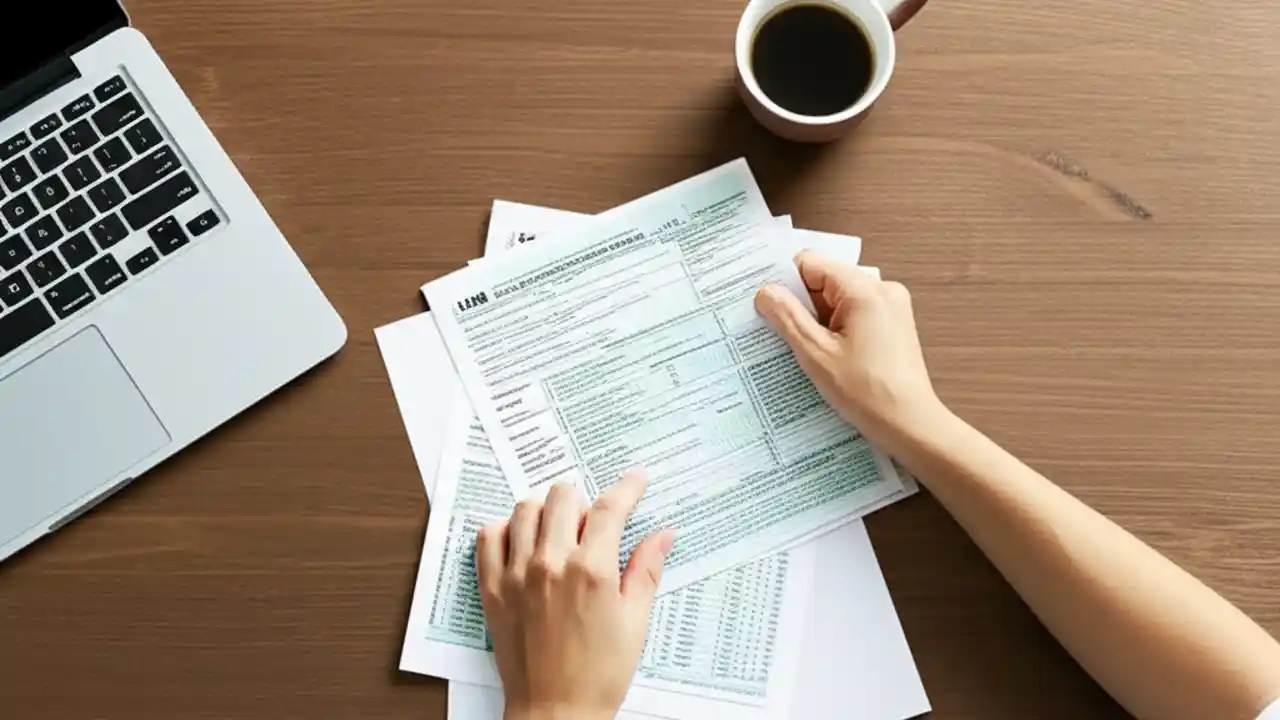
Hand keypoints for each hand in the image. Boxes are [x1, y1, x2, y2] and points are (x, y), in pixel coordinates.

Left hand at [477, 468, 675, 719]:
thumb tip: (663, 534)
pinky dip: (505, 529)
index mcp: (592, 570)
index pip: (610, 507)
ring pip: (525, 508)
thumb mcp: (636, 622)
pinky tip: (522, 542)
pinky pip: (489, 537)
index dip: (627, 486)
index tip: (636, 478)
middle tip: (593, 517)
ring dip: (545, 509)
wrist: (555, 713)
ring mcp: (517, 574)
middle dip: (584, 497)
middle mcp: (551, 564)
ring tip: (559, 528)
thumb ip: (647, 570)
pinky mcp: (493, 589)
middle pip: (563, 496)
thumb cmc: (599, 674)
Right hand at [754, 251, 946, 452]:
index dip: (784, 283)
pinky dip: (834, 330)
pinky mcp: (892, 325)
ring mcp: (890, 307)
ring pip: (836, 299)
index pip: (810, 263)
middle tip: (783, 335)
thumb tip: (765, 293)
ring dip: (816, 321)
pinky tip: (827, 357)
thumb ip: (787, 317)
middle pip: (824, 279)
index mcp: (864, 289)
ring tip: (808, 352)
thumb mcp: (815, 353)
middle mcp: (882, 289)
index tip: (767, 307)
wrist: (910, 425)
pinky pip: (853, 314)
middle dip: (800, 305)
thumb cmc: (869, 393)